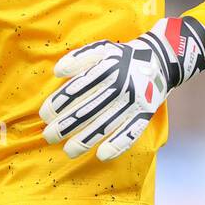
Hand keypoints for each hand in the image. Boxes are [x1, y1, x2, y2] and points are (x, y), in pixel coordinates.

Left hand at [40, 16, 204, 160]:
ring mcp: (134, 101)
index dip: (59, 103)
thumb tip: (57, 72)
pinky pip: (131, 132)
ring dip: (86, 140)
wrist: (160, 59)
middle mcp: (120, 85)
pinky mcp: (146, 113)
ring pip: (107, 124)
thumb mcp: (102, 49)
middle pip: (89, 109)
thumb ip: (78, 58)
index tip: (44, 115)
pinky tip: (101, 155)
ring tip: (68, 151)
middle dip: (66, 126)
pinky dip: (117, 145)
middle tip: (48, 137)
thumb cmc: (122, 57)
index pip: (77, 89)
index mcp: (107, 68)